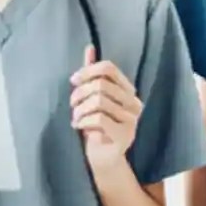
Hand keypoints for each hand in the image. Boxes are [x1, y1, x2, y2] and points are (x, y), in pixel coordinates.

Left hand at [70, 46, 142, 170]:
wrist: (104, 157)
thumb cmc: (97, 126)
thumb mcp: (93, 98)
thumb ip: (93, 75)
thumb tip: (90, 48)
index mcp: (128, 90)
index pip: (109, 68)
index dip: (88, 71)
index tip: (73, 81)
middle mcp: (134, 103)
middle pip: (101, 85)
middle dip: (79, 93)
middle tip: (72, 104)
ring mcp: (132, 120)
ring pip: (98, 101)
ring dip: (79, 109)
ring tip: (75, 118)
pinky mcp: (125, 136)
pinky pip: (98, 119)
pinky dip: (83, 121)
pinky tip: (79, 126)